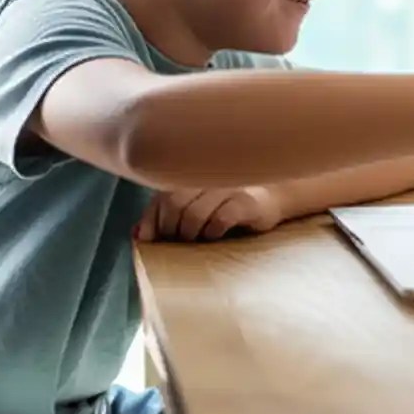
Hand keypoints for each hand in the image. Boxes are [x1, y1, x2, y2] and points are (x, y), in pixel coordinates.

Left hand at [136, 186, 284, 241]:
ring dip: (188, 232)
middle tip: (175, 241)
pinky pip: (221, 218)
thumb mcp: (197, 205)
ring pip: (194, 211)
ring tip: (194, 239)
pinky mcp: (248, 202)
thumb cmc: (230, 202)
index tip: (149, 239)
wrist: (276, 195)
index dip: (152, 219)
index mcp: (193, 172)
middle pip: (174, 201)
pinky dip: (211, 231)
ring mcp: (228, 187)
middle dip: (169, 227)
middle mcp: (209, 175)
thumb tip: (137, 233)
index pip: (161, 194)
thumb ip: (166, 214)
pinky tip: (214, 236)